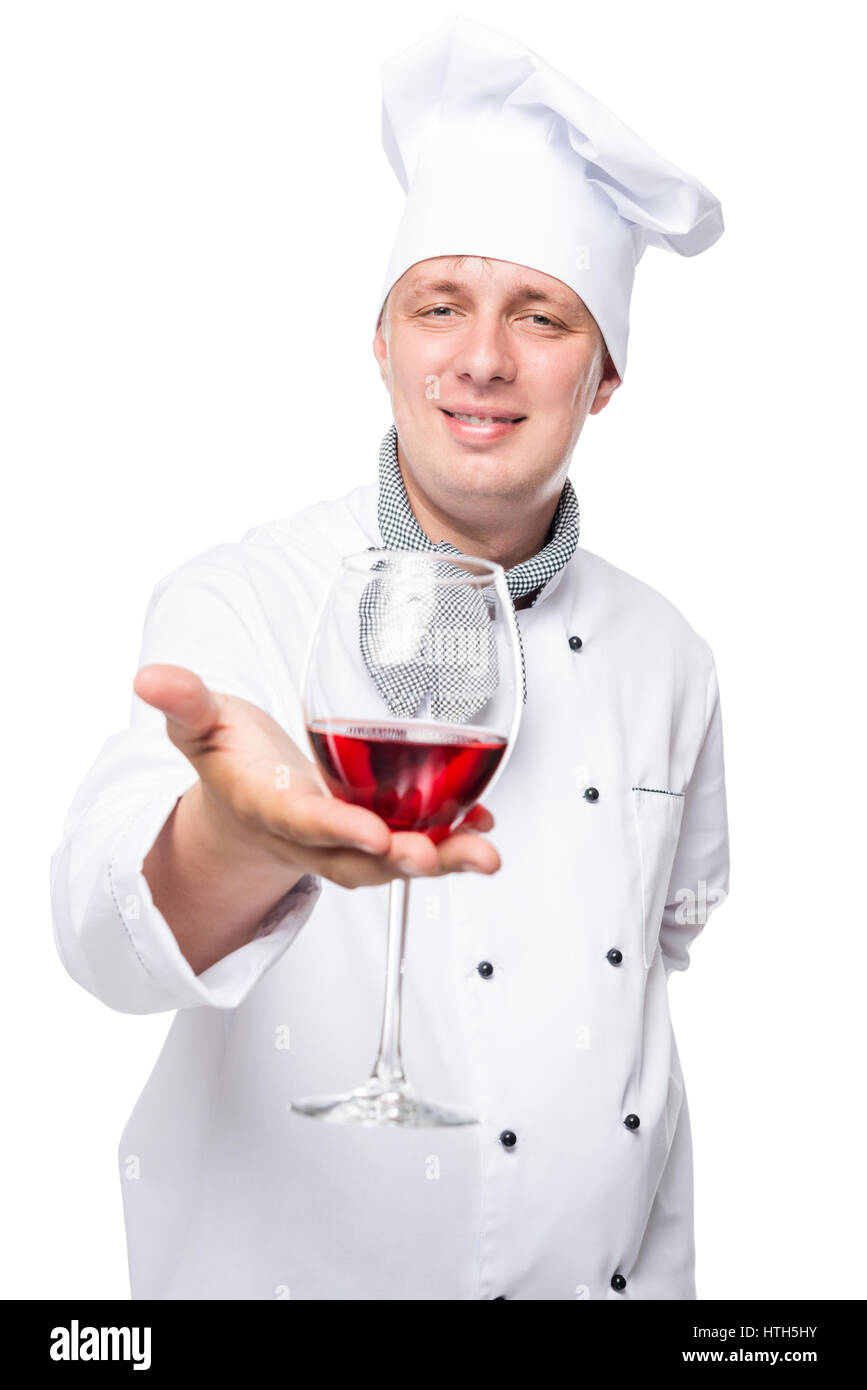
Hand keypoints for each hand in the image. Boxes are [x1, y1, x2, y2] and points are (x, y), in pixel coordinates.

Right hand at [133, 664, 500, 889]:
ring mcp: (349, 840)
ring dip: (444, 858)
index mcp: (270, 807)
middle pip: (359, 859)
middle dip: (401, 862)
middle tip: (440, 856)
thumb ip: (184, 703)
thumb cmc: (232, 759)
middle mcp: (313, 835)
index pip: (304, 822)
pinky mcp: (378, 833)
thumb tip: (148, 677)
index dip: (337, 829)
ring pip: (396, 860)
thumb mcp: (202, 725)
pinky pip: (418, 843)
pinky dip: (454, 838)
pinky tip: (486, 821)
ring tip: (485, 853)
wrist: (247, 804)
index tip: (374, 833)